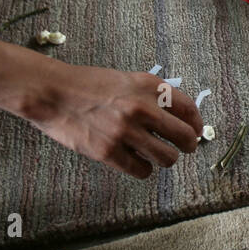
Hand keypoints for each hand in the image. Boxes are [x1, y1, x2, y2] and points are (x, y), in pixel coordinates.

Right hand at [24, 65, 201, 178]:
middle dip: (188, 145)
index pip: (189, 109)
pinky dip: (143, 169)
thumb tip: (177, 117)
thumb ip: (151, 95)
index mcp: (149, 86)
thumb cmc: (87, 85)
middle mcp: (142, 108)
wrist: (52, 92)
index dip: (196, 124)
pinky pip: (142, 170)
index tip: (195, 131)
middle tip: (183, 148)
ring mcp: (125, 131)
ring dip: (165, 159)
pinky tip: (136, 162)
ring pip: (167, 158)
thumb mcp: (126, 79)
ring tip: (156, 155)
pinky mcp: (108, 152)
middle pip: (185, 137)